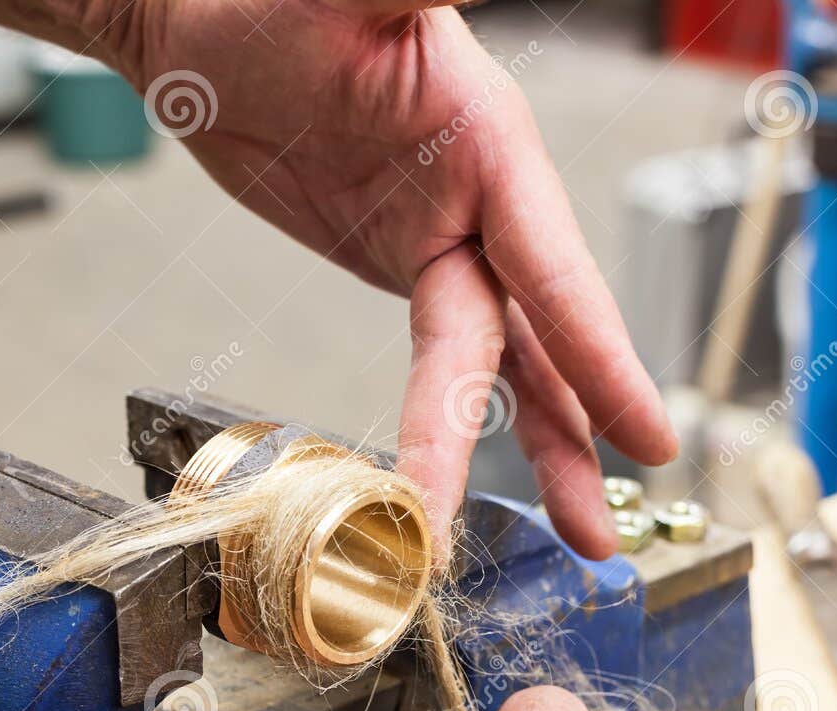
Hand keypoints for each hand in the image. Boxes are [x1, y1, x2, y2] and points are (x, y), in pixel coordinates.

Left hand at [114, 0, 675, 556]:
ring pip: (500, 360)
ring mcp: (443, 238)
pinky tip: (467, 466)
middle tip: (599, 531)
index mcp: (489, 143)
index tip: (641, 434)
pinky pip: (441, 356)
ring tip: (574, 530)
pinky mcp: (400, 265)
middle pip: (537, 336)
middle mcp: (483, 200)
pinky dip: (455, 417)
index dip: (601, 355)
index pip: (555, 265)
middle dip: (570, 434)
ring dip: (534, 445)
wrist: (195, 28)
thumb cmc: (263, 0)